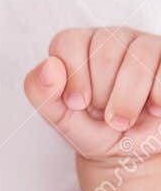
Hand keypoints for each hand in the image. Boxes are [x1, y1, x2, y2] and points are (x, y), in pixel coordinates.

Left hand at [24, 26, 160, 168]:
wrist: (133, 152)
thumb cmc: (94, 129)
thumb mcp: (60, 118)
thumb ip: (41, 92)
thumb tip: (49, 66)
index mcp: (78, 46)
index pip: (69, 41)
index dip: (73, 76)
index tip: (77, 104)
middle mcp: (112, 38)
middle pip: (105, 52)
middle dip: (103, 95)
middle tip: (106, 117)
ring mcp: (145, 45)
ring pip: (139, 57)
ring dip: (129, 98)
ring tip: (124, 121)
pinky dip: (158, 94)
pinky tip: (154, 110)